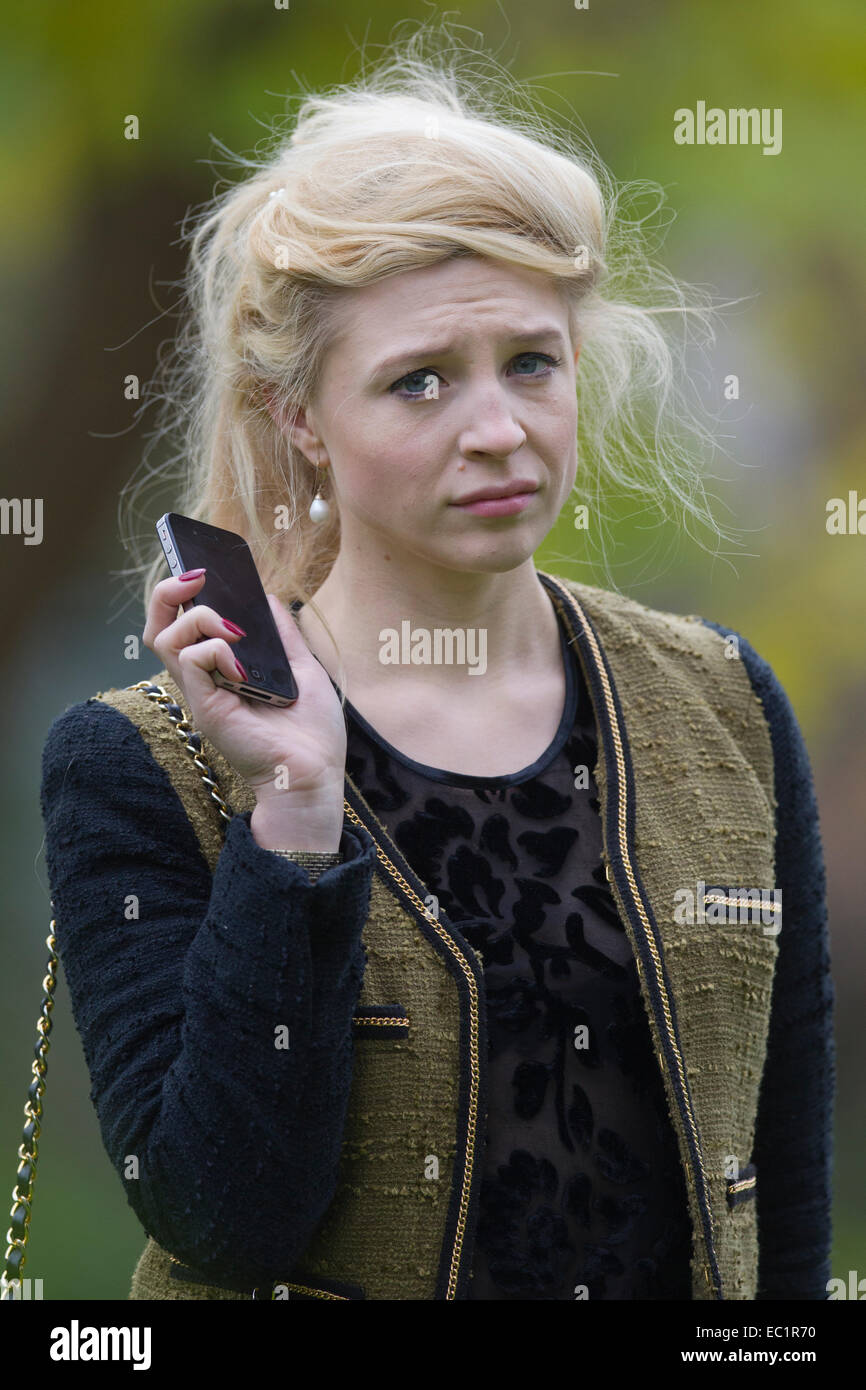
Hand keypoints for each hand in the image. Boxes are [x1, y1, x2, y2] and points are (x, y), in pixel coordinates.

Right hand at [142, 572, 346, 811]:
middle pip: (158, 628)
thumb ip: (283, 636)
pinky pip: (191, 660)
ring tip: (235, 631)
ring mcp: (201, 694)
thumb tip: (269, 597)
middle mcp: (203, 680)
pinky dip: (215, 649)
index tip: (202, 569)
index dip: (180, 595)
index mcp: (220, 671)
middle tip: (195, 576)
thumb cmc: (310, 733)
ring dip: (199, 618)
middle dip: (167, 592)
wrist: (316, 776)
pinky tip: (244, 665)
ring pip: (166, 638)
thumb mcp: (302, 670)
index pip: (181, 626)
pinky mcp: (206, 708)